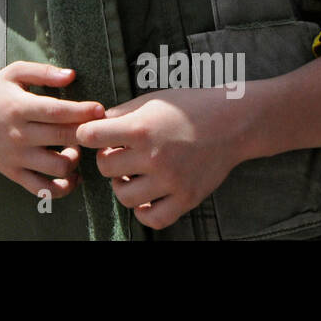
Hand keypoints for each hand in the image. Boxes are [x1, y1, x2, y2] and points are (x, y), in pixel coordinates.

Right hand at [0, 61, 105, 199]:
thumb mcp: (14, 73)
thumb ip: (44, 72)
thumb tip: (72, 75)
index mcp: (20, 108)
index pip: (58, 112)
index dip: (83, 112)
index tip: (100, 110)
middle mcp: (19, 134)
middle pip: (63, 138)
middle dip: (86, 133)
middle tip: (94, 128)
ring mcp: (17, 157)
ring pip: (58, 167)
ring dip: (76, 159)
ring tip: (74, 148)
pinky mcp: (14, 174)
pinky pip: (44, 189)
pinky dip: (64, 188)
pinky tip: (72, 175)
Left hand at [76, 87, 246, 229]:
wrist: (234, 122)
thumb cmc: (189, 106)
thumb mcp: (151, 101)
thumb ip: (120, 114)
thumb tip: (92, 125)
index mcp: (141, 128)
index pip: (90, 136)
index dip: (86, 134)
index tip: (95, 134)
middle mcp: (154, 156)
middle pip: (105, 168)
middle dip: (107, 159)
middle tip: (120, 153)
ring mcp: (171, 181)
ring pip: (123, 196)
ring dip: (122, 185)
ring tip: (133, 174)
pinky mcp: (187, 198)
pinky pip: (153, 219)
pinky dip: (144, 211)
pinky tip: (147, 196)